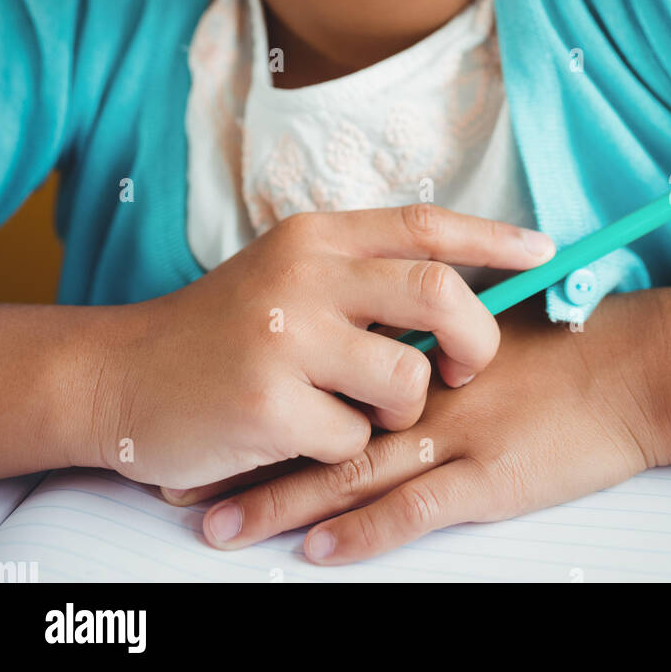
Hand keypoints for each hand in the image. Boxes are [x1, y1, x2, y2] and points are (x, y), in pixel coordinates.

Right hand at [100, 204, 554, 490]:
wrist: (125, 376)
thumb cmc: (224, 328)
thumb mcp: (288, 274)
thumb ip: (361, 273)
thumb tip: (460, 288)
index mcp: (316, 236)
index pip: (426, 224)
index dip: (494, 237)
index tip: (545, 248)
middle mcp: (304, 274)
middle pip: (439, 292)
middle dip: (476, 339)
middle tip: (471, 370)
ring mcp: (284, 337)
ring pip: (407, 378)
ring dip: (403, 409)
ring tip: (361, 409)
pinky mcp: (265, 404)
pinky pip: (352, 439)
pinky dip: (344, 447)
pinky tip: (301, 434)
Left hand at [164, 290, 664, 561]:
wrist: (635, 367)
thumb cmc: (571, 339)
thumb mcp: (492, 315)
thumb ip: (432, 327)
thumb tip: (381, 337)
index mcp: (421, 337)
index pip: (325, 362)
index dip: (266, 390)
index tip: (208, 412)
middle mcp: (424, 382)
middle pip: (318, 420)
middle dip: (249, 454)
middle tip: (183, 484)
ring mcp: (454, 430)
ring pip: (350, 467)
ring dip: (282, 502)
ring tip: (220, 527)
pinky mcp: (490, 476)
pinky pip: (416, 506)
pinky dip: (366, 532)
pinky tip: (320, 553)